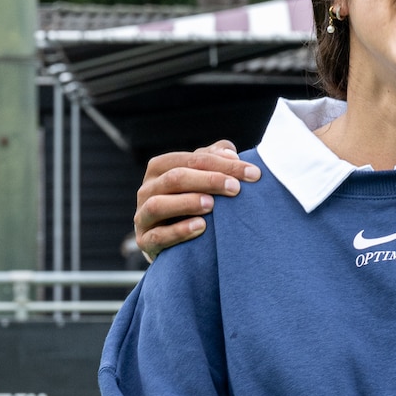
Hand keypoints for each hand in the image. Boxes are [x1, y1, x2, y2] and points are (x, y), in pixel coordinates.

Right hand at [134, 142, 259, 261]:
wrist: (175, 242)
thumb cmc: (193, 201)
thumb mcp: (203, 177)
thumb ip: (215, 159)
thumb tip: (230, 154)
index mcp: (160, 168)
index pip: (192, 159)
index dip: (223, 164)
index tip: (253, 173)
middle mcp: (147, 189)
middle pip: (175, 178)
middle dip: (209, 180)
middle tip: (236, 188)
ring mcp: (143, 216)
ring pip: (158, 205)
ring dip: (187, 202)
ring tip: (212, 204)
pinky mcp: (145, 241)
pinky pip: (157, 236)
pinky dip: (178, 231)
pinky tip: (200, 227)